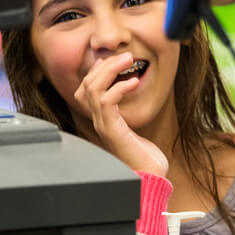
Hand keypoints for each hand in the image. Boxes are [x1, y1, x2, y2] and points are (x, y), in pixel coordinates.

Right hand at [74, 52, 167, 176]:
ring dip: (111, 70)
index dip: (95, 72)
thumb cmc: (145, 158)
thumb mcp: (135, 129)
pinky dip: (119, 87)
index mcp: (102, 120)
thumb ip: (128, 114)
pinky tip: (133, 82)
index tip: (109, 61)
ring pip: (93, 89)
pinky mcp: (112, 130)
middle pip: (86, 85)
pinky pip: (107, 102)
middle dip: (104, 66)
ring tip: (128, 60)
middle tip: (125, 55)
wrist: (150, 179)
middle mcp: (98, 121)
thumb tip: (133, 97)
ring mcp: (103, 126)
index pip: (84, 90)